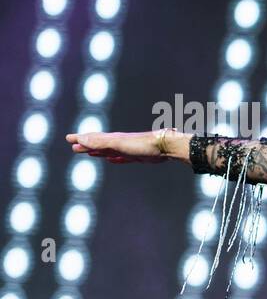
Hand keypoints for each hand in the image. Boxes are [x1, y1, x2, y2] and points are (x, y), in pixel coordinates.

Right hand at [65, 128, 185, 163]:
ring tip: (89, 152)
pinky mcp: (137, 157)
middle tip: (73, 147)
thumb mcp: (117, 144)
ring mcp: (128, 149)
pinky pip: (121, 158)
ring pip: (108, 151)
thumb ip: (99, 142)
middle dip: (86, 145)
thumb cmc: (142, 145)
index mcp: (113, 139)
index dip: (80, 139)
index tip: (69, 139)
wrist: (165, 147)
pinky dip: (114, 158)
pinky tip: (111, 160)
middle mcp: (119, 143)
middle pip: (98, 144)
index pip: (92, 138)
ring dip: (97, 152)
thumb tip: (81, 140)